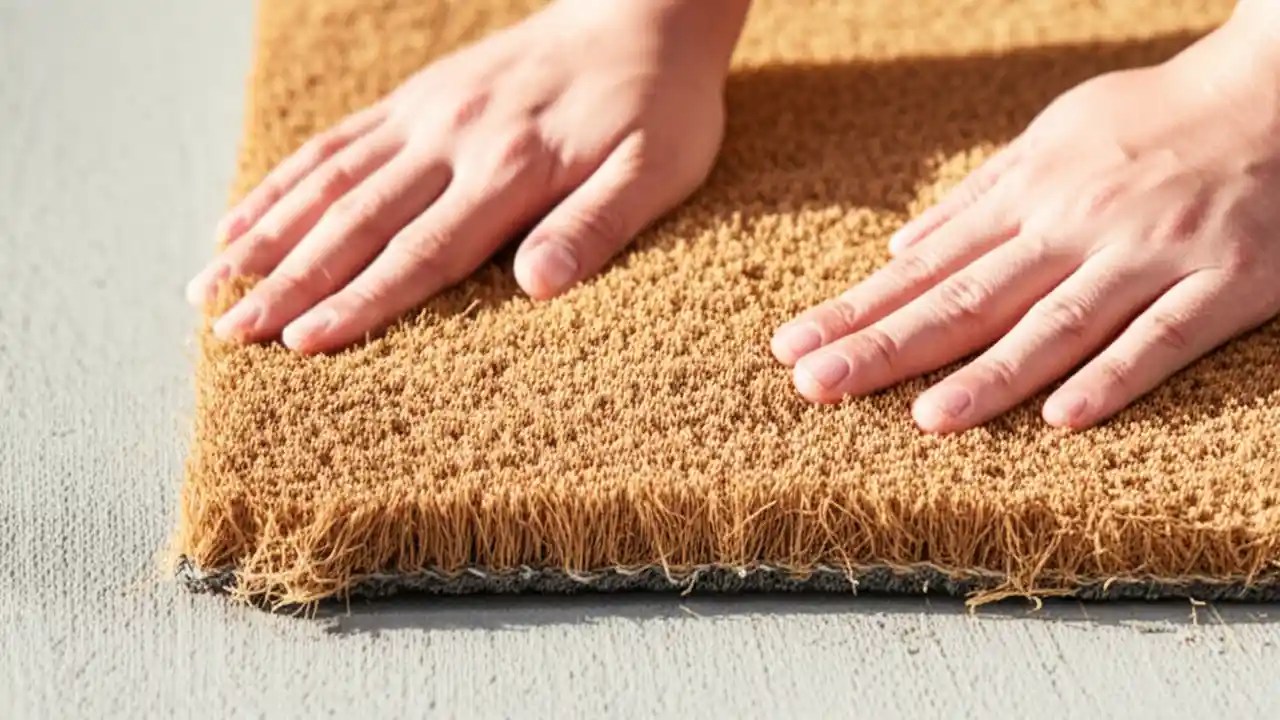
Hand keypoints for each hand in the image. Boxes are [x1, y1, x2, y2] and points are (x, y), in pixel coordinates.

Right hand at [188, 0, 744, 352]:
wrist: (641, 14)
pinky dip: (284, 182)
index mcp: (512, 170)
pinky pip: (336, 142)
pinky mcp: (415, 98)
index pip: (423, 250)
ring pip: (329, 180)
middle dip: (290, 281)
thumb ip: (596, 227)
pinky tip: (244, 218)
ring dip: (267, 235)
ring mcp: (425, 115)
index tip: (301, 343)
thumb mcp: (655, 173)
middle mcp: (453, 140)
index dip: (361, 301)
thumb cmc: (658, 109)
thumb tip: (537, 287)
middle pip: (358, 221)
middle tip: (229, 334)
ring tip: (210, 287)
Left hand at [771, 15, 1279, 432]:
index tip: (792, 347)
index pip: (926, 269)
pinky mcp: (1227, 280)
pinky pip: (1164, 336)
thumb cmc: (1154, 119)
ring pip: (1058, 324)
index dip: (857, 310)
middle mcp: (1077, 227)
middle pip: (968, 299)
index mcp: (1031, 197)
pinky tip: (1063, 419)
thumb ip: (976, 199)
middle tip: (816, 386)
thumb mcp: (1050, 137)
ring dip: (990, 375)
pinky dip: (1114, 376)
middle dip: (886, 345)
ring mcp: (1151, 255)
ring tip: (924, 419)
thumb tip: (898, 248)